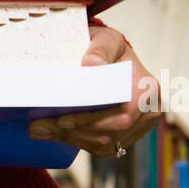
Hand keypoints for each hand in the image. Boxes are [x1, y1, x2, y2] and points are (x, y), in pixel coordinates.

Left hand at [28, 23, 160, 158]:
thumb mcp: (106, 39)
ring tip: (40, 129)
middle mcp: (148, 112)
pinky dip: (78, 142)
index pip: (123, 113)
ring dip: (71, 139)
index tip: (63, 119)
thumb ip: (100, 49)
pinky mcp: (126, 137)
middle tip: (40, 126)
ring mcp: (138, 127)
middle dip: (75, 131)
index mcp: (147, 89)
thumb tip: (92, 64)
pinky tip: (56, 133)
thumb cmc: (107, 47)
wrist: (111, 57)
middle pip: (112, 132)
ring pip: (105, 143)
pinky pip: (102, 148)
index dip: (92, 120)